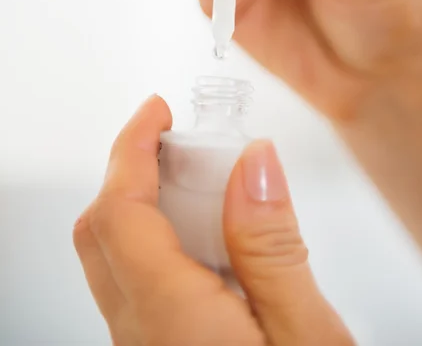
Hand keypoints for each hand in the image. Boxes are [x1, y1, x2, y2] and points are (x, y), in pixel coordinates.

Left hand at [74, 96, 353, 345]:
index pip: (119, 211)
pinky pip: (134, 279)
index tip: (156, 112)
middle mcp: (141, 338)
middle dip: (131, 168)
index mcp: (175, 323)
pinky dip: (156, 236)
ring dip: (143, 201)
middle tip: (180, 141)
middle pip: (101, 230)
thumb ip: (273, 244)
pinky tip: (206, 235)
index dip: (130, 148)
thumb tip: (253, 163)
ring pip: (112, 254)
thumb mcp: (307, 333)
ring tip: (202, 181)